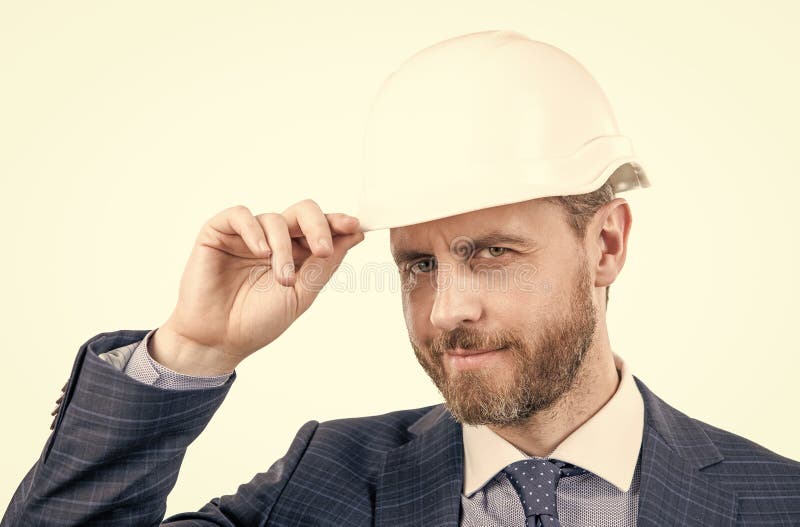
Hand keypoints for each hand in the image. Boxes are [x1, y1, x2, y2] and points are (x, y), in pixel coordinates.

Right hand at [151, 200, 363, 374]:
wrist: (218, 340)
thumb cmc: (258, 321)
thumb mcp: (301, 294)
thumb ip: (324, 264)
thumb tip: (355, 235)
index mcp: (297, 253)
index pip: (321, 228)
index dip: (337, 222)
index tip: (354, 226)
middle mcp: (273, 240)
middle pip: (302, 212)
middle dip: (318, 226)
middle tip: (322, 248)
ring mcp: (247, 235)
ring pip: (274, 219)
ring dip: (283, 248)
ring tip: (282, 278)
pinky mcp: (218, 233)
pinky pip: (239, 215)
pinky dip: (253, 229)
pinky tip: (260, 251)